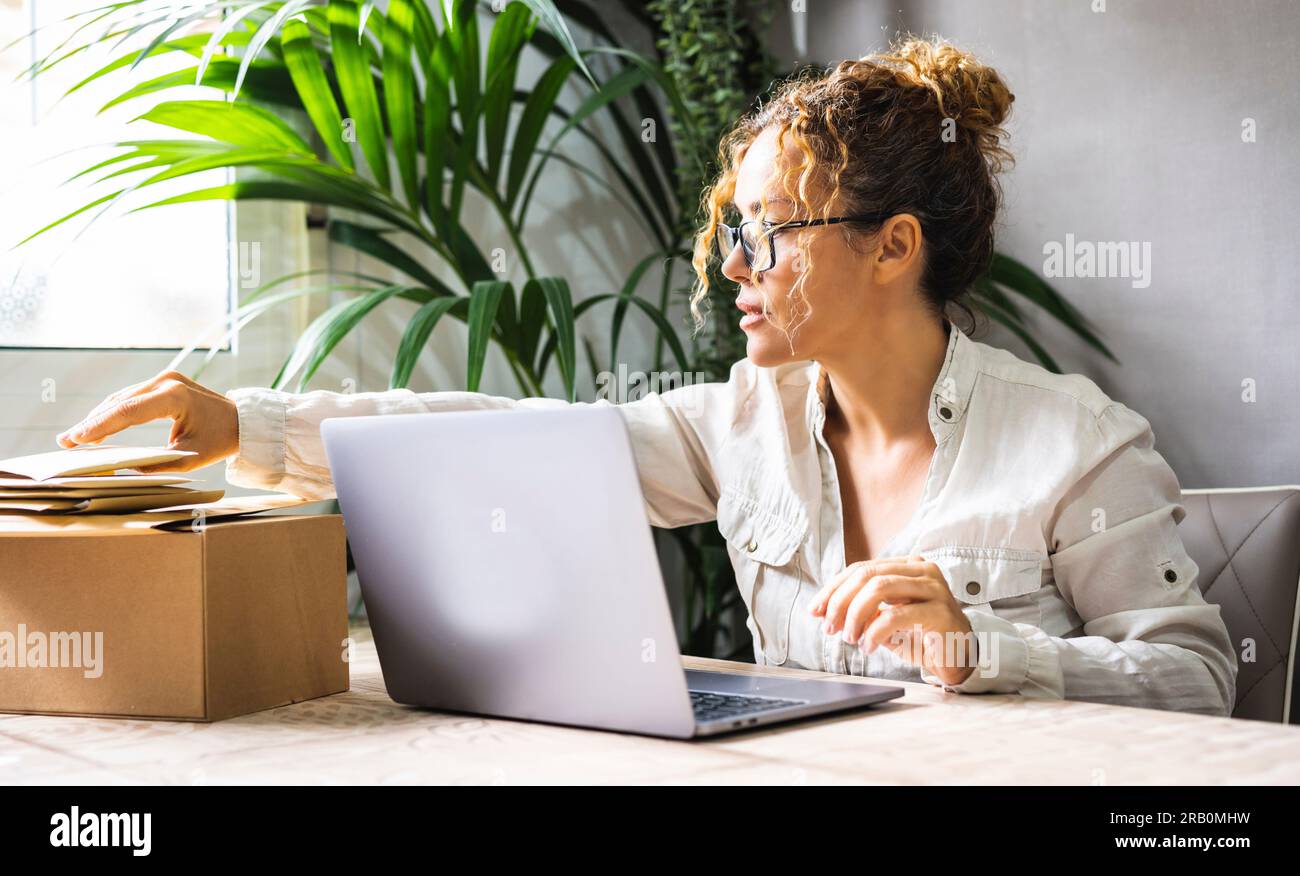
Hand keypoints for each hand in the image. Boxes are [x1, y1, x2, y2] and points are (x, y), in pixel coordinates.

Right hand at [55, 370, 239, 472]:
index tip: (76, 439)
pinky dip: (114, 412)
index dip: (99, 426)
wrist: (242, 420)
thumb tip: (121, 468)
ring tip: (76, 437)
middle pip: (120, 402)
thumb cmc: (219, 440)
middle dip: (92, 423)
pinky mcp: (164, 382)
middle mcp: (167, 381)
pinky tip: (97, 427)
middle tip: (66, 441)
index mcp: (175, 397)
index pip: (128, 411)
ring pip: (123, 398)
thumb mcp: (189, 459)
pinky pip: (132, 397)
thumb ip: (155, 464)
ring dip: (100, 417)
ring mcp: (165, 378)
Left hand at [809, 555, 976, 686]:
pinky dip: (874, 632)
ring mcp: (934, 588)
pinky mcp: (940, 611)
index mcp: (907, 565)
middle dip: (840, 601)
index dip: (833, 588)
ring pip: (879, 589)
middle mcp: (922, 570)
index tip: (814, 610)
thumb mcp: (884, 618)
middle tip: (829, 626)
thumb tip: (824, 610)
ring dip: (855, 615)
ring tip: (848, 637)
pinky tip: (868, 646)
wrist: (957, 658)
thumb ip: (861, 609)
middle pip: (867, 574)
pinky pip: (896, 615)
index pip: (861, 569)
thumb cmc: (920, 636)